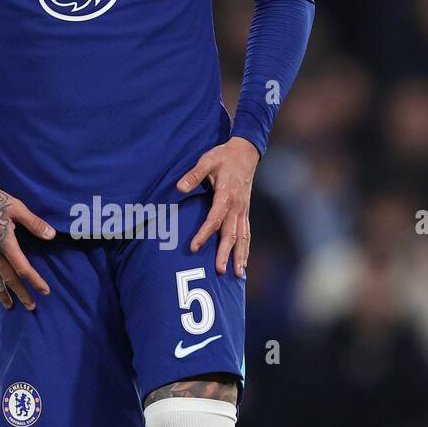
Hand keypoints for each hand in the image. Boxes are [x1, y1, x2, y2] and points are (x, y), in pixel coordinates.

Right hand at [0, 155, 54, 309]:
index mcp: (4, 241)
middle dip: (22, 293)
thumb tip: (51, 236)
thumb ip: (34, 223)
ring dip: (4, 293)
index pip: (22, 268)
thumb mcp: (16, 207)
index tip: (45, 290)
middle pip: (9, 278)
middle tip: (32, 307)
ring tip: (11, 306)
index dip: (35, 280)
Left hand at [176, 136, 258, 275]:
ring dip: (240, 256)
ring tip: (239, 274)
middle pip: (231, 234)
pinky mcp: (245, 212)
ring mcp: (243, 210)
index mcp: (226, 195)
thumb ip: (194, 175)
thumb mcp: (207, 160)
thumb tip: (179, 187)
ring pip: (243, 237)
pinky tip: (244, 262)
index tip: (194, 247)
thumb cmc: (224, 156)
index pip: (214, 219)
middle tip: (219, 270)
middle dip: (225, 253)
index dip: (204, 234)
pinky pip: (247, 233)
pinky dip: (246, 249)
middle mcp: (237, 206)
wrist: (246, 152)